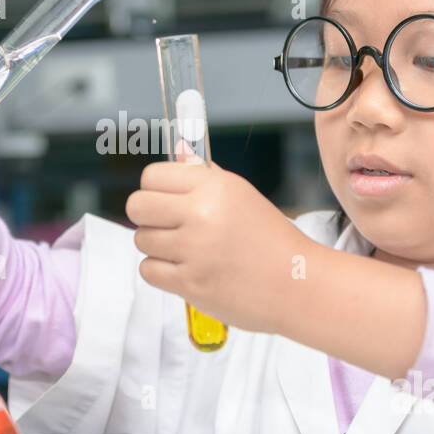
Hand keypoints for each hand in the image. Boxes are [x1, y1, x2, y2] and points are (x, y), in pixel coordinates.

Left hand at [124, 153, 314, 334]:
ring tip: (184, 250)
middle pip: (137, 205)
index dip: (154, 188)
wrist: (296, 283)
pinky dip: (161, 272)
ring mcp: (194, 251)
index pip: (153, 175)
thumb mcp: (240, 195)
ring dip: (156, 246)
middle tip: (166, 224)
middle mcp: (202, 214)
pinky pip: (148, 270)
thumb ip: (202, 174)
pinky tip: (184, 269)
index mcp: (214, 187)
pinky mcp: (190, 284)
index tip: (166, 199)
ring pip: (141, 239)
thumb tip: (178, 149)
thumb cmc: (270, 239)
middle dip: (146, 215)